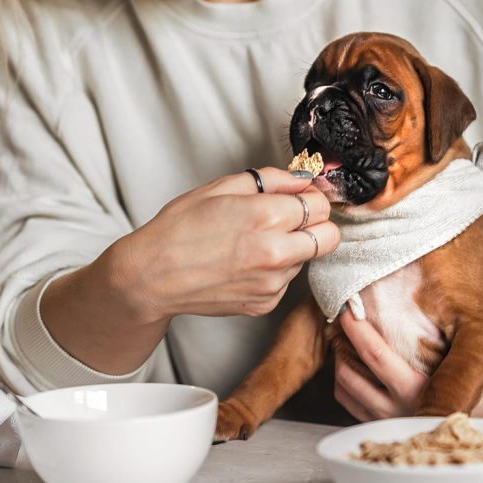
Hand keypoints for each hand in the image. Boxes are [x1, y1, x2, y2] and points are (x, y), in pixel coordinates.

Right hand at [100, 167, 340, 321]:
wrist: (151, 276)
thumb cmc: (179, 228)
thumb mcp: (222, 187)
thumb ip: (272, 179)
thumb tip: (303, 178)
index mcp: (266, 217)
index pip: (321, 206)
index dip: (312, 198)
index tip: (300, 198)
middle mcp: (276, 253)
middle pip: (330, 236)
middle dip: (317, 224)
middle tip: (293, 219)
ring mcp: (272, 282)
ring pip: (308, 258)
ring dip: (294, 247)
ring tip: (254, 242)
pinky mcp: (265, 303)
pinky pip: (287, 281)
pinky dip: (275, 270)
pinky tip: (246, 262)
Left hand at [334, 311, 482, 422]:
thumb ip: (470, 336)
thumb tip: (461, 292)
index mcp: (423, 392)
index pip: (377, 357)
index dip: (358, 328)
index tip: (350, 305)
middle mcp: (400, 410)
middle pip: (352, 370)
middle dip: (341, 337)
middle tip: (337, 311)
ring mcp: (388, 421)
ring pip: (344, 386)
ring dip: (338, 356)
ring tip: (340, 331)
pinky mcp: (381, 427)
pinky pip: (347, 400)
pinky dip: (341, 376)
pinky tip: (348, 356)